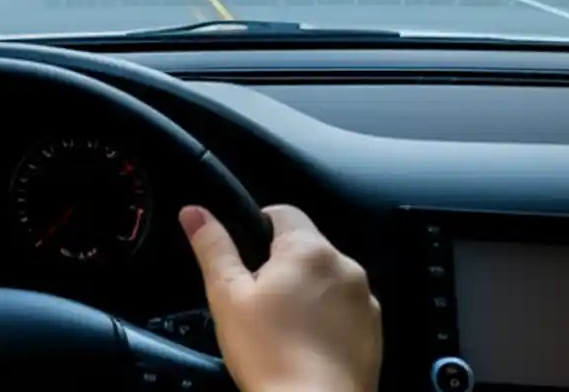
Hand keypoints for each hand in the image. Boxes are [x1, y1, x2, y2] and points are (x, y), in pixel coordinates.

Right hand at [180, 204, 380, 391]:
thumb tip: (194, 212)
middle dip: (280, 267)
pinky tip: (305, 345)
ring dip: (306, 293)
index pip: (282, 212)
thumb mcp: (227, 296)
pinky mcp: (374, 330)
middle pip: (304, 248)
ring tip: (282, 329)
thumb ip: (213, 247)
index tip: (246, 259)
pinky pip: (344, 309)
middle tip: (257, 303)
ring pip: (325, 280)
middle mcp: (345, 267)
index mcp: (308, 250)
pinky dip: (325, 319)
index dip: (257, 228)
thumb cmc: (271, 355)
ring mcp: (364, 299)